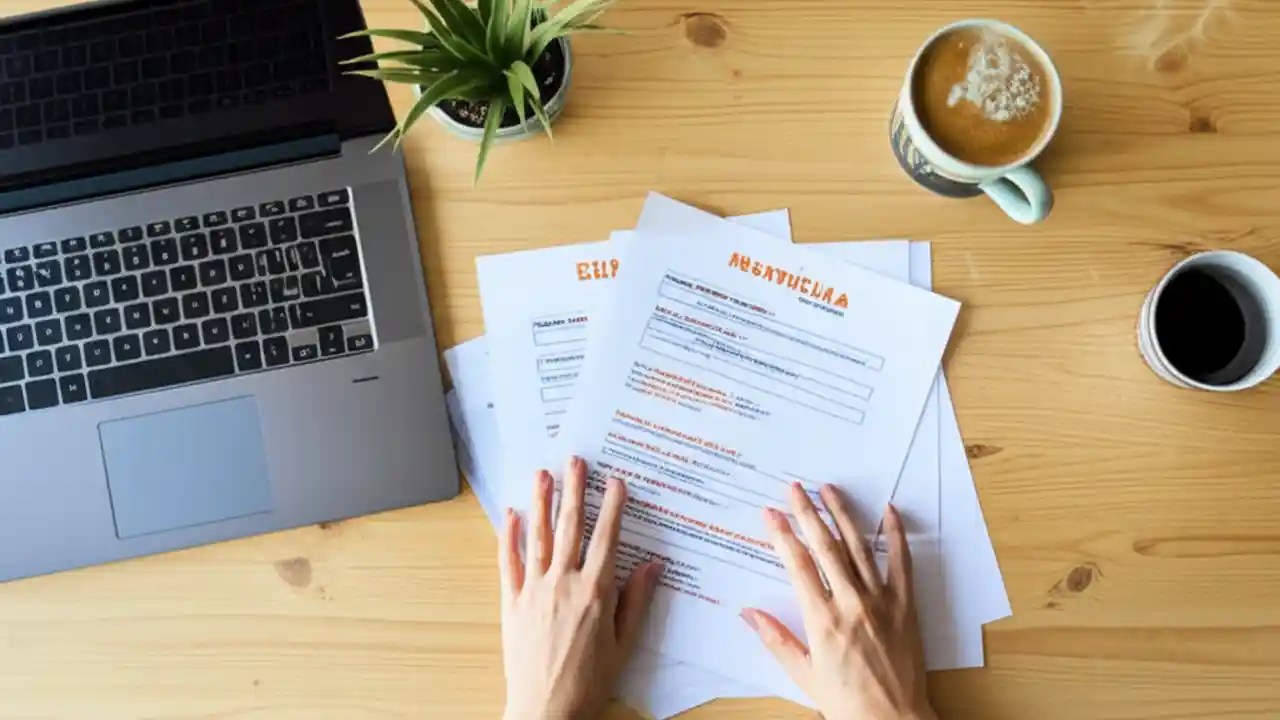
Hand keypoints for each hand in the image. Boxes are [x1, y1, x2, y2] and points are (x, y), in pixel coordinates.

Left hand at [499, 457, 663, 719]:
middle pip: (571, 528)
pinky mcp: (512, 603)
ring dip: (541, 502)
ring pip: (538, 537)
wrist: (546, 710)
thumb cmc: (590, 681)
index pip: (607, 539)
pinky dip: (509, 537)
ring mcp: (534, 591)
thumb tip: (651, 564)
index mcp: (595, 592)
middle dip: (574, 491)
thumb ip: (636, 600)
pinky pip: (509, 563)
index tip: (616, 482)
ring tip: (542, 474)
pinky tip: (511, 515)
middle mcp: (563, 584)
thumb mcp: (624, 643)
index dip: (613, 508)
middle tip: (575, 460)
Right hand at [742, 483, 935, 719]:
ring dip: (843, 515)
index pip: (797, 565)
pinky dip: (896, 535)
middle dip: (807, 513)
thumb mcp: (803, 674)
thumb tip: (749, 613)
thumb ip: (777, 639)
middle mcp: (851, 603)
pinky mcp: (905, 606)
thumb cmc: (847, 704)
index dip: (782, 535)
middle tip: (795, 488)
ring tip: (830, 489)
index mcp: (822, 620)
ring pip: (859, 547)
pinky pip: (901, 563)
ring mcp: (881, 601)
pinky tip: (889, 512)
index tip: (770, 513)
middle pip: (825, 547)